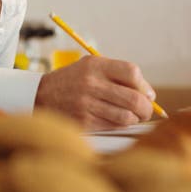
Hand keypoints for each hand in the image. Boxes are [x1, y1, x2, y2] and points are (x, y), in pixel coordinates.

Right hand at [34, 56, 155, 130]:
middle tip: (146, 110)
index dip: (144, 85)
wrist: (42, 95)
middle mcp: (91, 83)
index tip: (147, 93)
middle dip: (146, 108)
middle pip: (133, 98)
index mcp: (95, 65)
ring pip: (126, 116)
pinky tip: (117, 120)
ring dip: (135, 119)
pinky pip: (113, 126)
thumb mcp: (90, 66)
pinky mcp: (84, 121)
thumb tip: (148, 94)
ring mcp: (87, 103)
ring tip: (133, 117)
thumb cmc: (73, 81)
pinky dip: (120, 125)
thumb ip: (117, 74)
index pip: (132, 72)